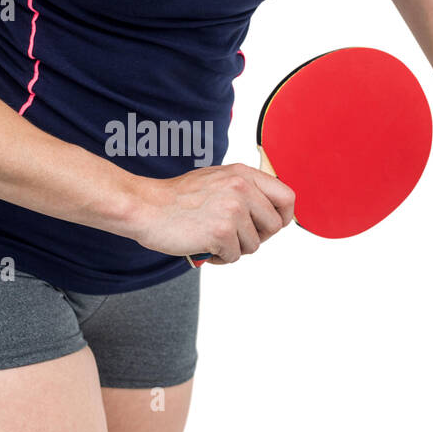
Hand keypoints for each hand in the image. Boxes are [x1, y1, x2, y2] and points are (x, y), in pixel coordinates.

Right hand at [129, 164, 295, 263]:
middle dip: (257, 237)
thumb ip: (243, 189)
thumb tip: (270, 209)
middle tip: (235, 237)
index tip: (269, 226)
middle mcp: (242, 189)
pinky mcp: (221, 232)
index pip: (286, 196)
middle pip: (274, 225)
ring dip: (235, 248)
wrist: (146, 207)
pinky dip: (221, 257)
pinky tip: (204, 246)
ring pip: (254, 245)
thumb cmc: (177, 198)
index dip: (283, 216)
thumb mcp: (216, 180)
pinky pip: (235, 256)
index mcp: (243, 174)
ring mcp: (232, 210)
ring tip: (212, 238)